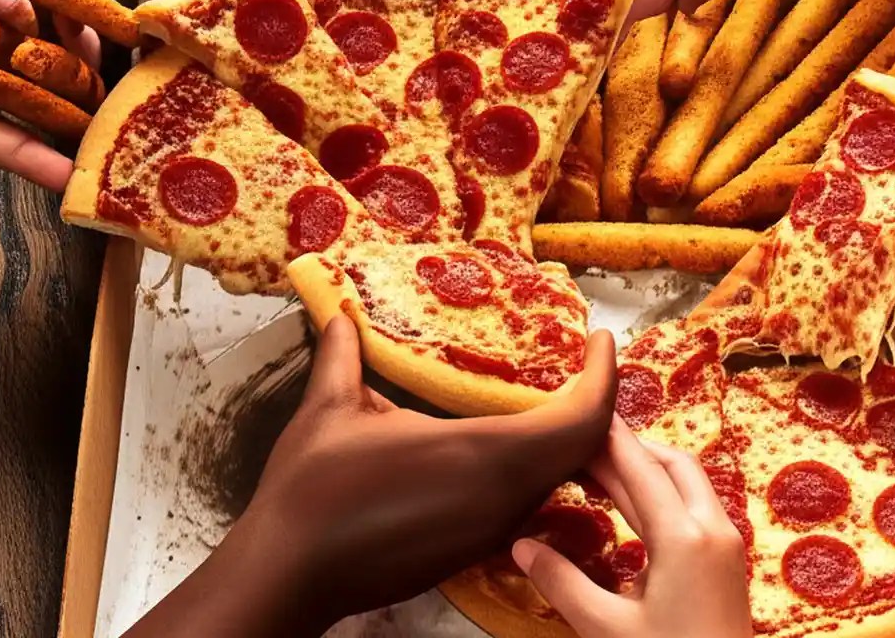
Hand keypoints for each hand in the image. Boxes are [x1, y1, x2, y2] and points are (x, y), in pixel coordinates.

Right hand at [125, 317, 617, 637]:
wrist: (291, 576)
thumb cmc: (311, 494)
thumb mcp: (329, 410)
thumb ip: (343, 357)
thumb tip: (341, 318)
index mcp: (482, 454)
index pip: (580, 420)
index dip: (603, 378)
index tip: (601, 342)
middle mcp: (503, 497)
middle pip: (580, 450)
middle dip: (593, 406)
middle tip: (584, 366)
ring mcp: (493, 529)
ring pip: (559, 479)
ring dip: (568, 439)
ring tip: (555, 398)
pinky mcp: (477, 549)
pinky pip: (531, 502)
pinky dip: (542, 468)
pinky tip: (512, 448)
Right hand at [513, 417, 752, 637]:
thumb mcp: (606, 629)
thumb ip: (562, 583)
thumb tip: (521, 544)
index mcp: (683, 538)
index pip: (639, 468)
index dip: (608, 439)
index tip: (579, 415)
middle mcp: (712, 528)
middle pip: (670, 463)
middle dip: (627, 447)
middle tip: (583, 443)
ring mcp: (727, 544)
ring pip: (688, 481)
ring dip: (647, 468)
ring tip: (601, 469)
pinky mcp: (729, 561)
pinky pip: (696, 505)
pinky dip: (663, 492)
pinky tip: (634, 508)